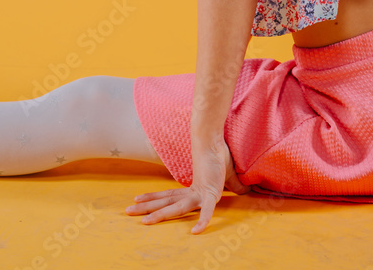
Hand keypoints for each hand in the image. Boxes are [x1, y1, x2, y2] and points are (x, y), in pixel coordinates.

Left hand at [125, 137, 250, 233]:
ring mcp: (199, 194)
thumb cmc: (219, 155)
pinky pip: (207, 211)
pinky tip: (195, 232)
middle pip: (165, 203)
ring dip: (158, 214)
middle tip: (127, 212)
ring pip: (176, 208)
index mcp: (192, 189)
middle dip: (146, 208)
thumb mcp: (226, 177)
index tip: (137, 200)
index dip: (153, 199)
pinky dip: (203, 221)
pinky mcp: (210, 193)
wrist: (216, 140)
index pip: (168, 196)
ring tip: (142, 221)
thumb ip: (232, 186)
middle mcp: (191, 192)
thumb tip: (245, 190)